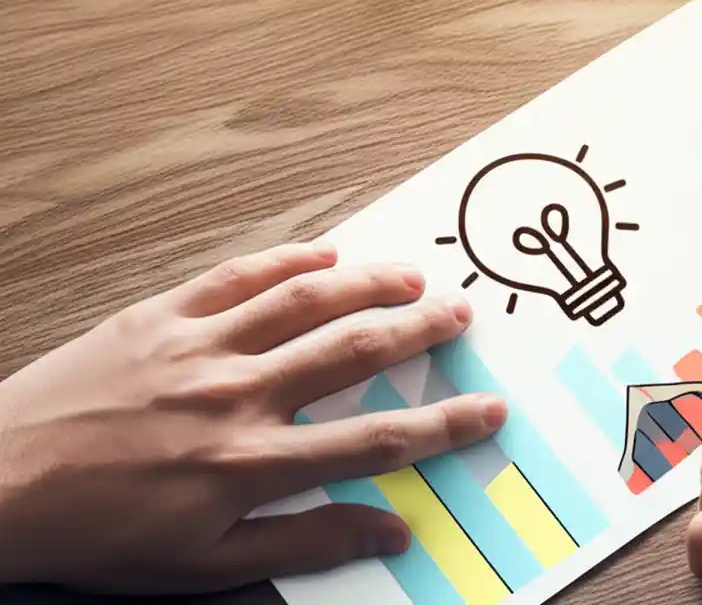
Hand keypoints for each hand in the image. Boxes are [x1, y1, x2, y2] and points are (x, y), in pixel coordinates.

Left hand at [0, 243, 505, 593]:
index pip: (376, 440)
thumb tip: (389, 530)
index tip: (487, 409)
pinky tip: (326, 253)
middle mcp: (237, 395)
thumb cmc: (99, 533)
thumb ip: (305, 543)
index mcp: (252, 463)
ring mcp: (198, 346)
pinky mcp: (160, 315)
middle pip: (354, 351)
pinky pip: (238, 275)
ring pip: (305, 300)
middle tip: (462, 314)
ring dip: (369, 283)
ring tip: (414, 274)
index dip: (443, 425)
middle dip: (420, 331)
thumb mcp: (204, 564)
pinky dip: (288, 259)